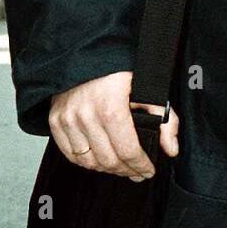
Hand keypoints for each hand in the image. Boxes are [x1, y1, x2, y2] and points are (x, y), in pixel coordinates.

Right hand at [49, 71, 178, 182]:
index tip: (148, 171)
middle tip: (136, 172)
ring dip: (106, 169)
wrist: (86, 55)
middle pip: (108, 161)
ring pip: (88, 162)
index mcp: (111, 107)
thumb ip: (165, 121)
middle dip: (126, 171)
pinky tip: (99, 159)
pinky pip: (70, 154)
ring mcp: (68, 119)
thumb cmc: (118, 72)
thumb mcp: (148, 90)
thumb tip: (171, 149)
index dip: (140, 166)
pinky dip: (85, 162)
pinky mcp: (55, 121)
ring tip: (119, 166)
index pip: (128, 151)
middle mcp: (86, 115)